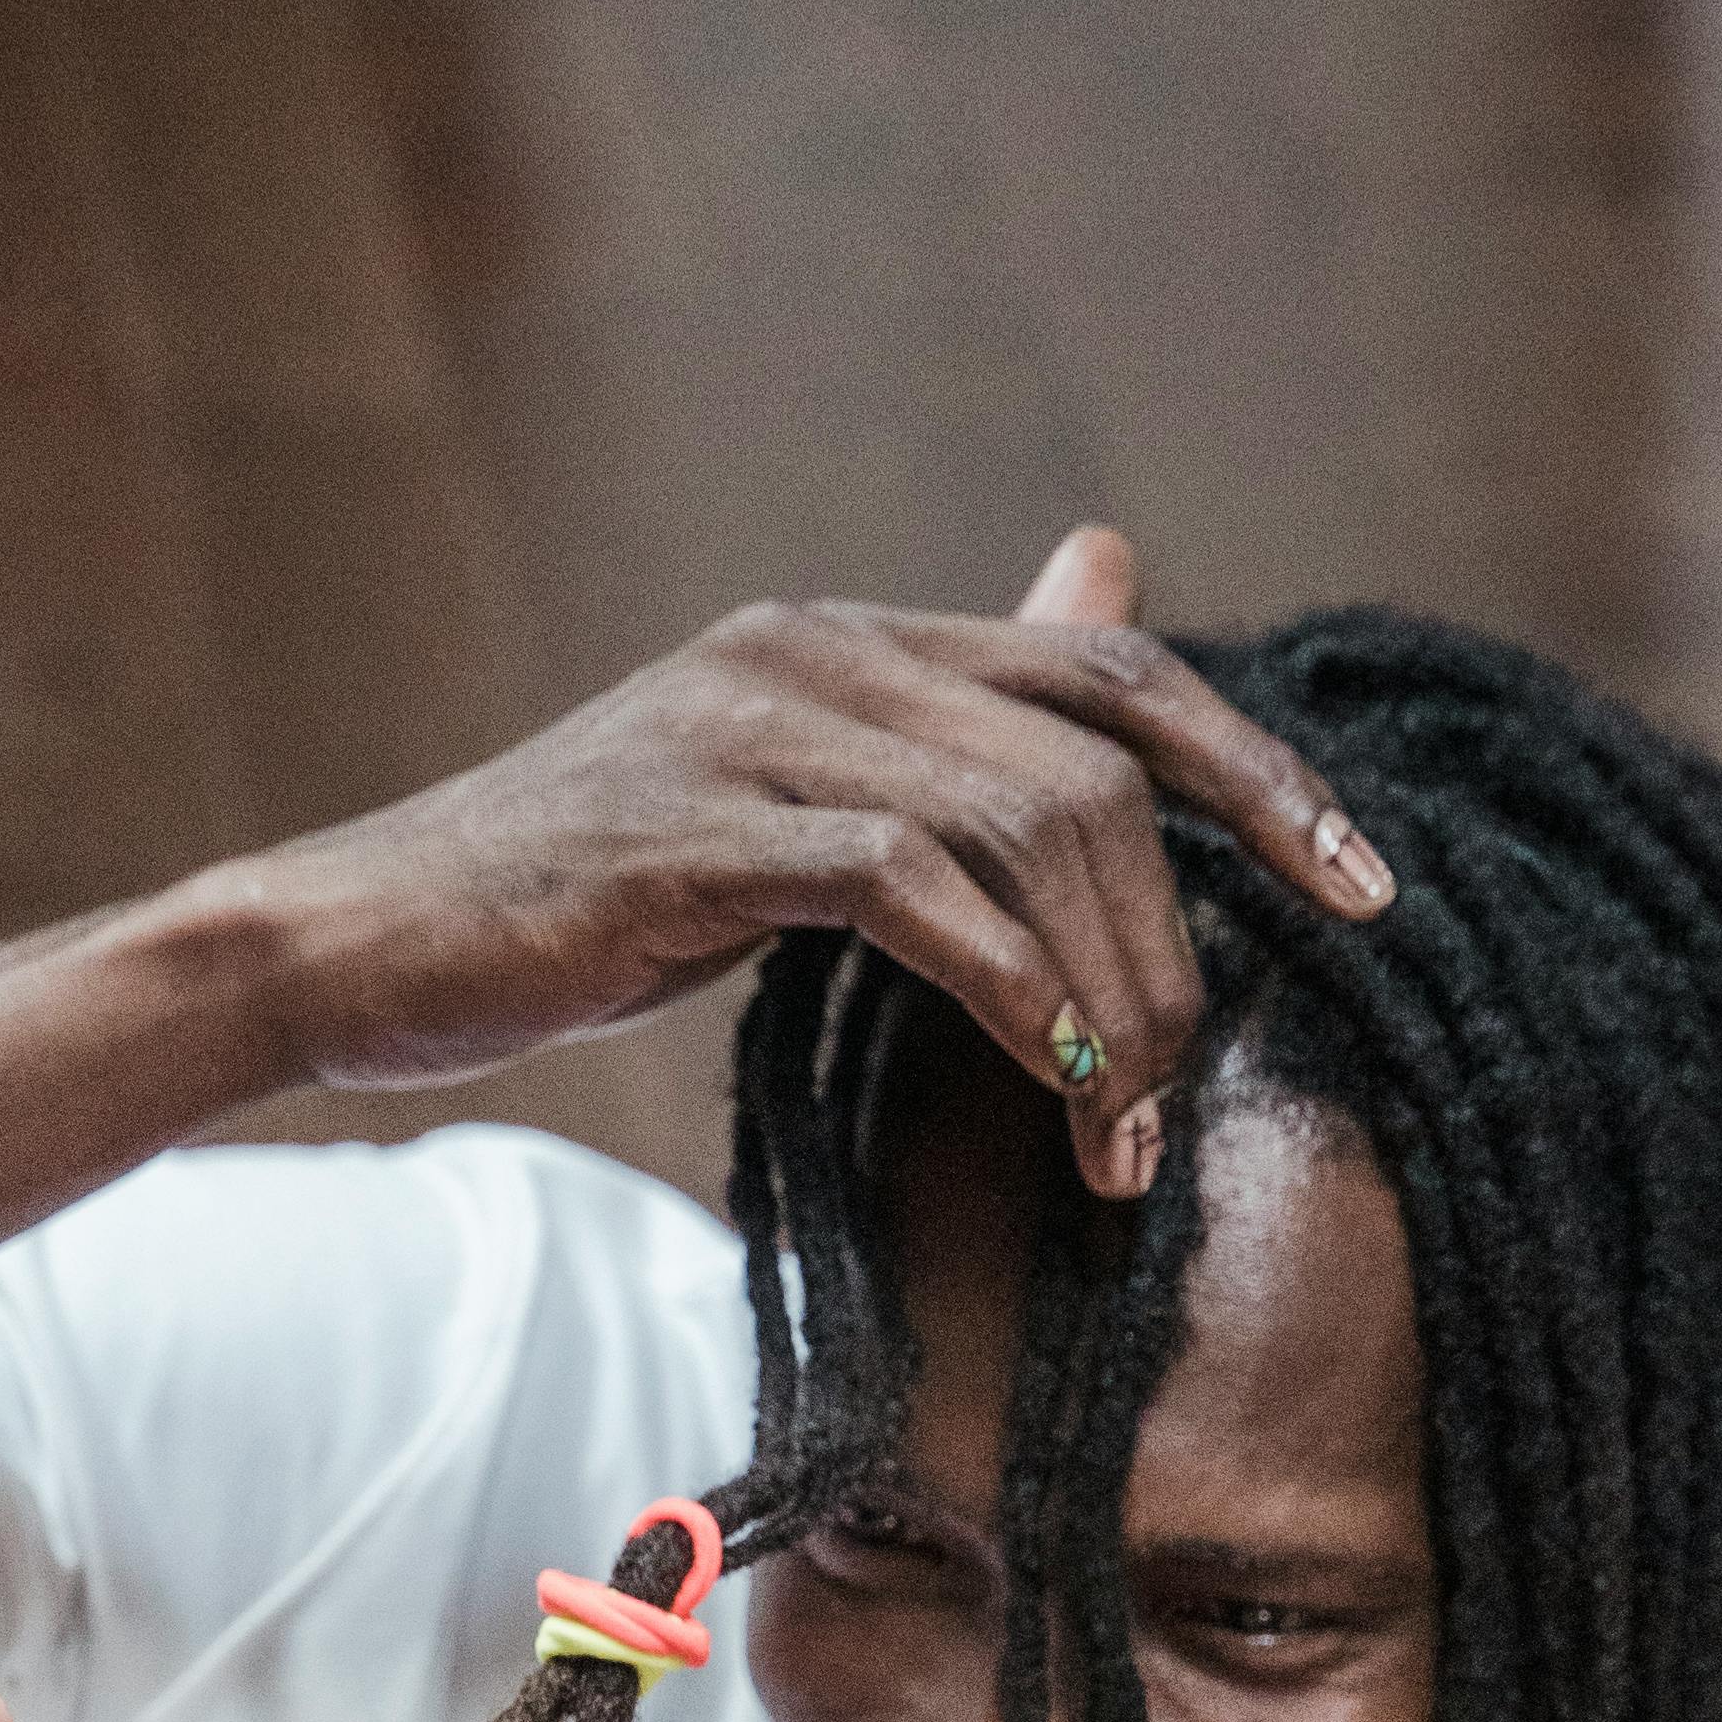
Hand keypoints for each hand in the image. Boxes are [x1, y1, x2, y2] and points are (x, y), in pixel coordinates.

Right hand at [246, 526, 1398, 1198]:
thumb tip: (1102, 591)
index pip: (1114, 670)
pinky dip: (1014, 997)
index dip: (1258, 773)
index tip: (1364, 890)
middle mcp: (813, 646)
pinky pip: (919, 890)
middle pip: (1098, 758)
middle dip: (1183, 936)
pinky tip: (1053, 1088)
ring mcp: (753, 723)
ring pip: (1031, 824)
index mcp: (847, 639)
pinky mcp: (701, 826)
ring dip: (1109, 994)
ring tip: (1119, 1130)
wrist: (357, 945)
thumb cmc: (572, 905)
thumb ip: (937, 749)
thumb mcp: (782, 817)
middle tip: (1185, 1093)